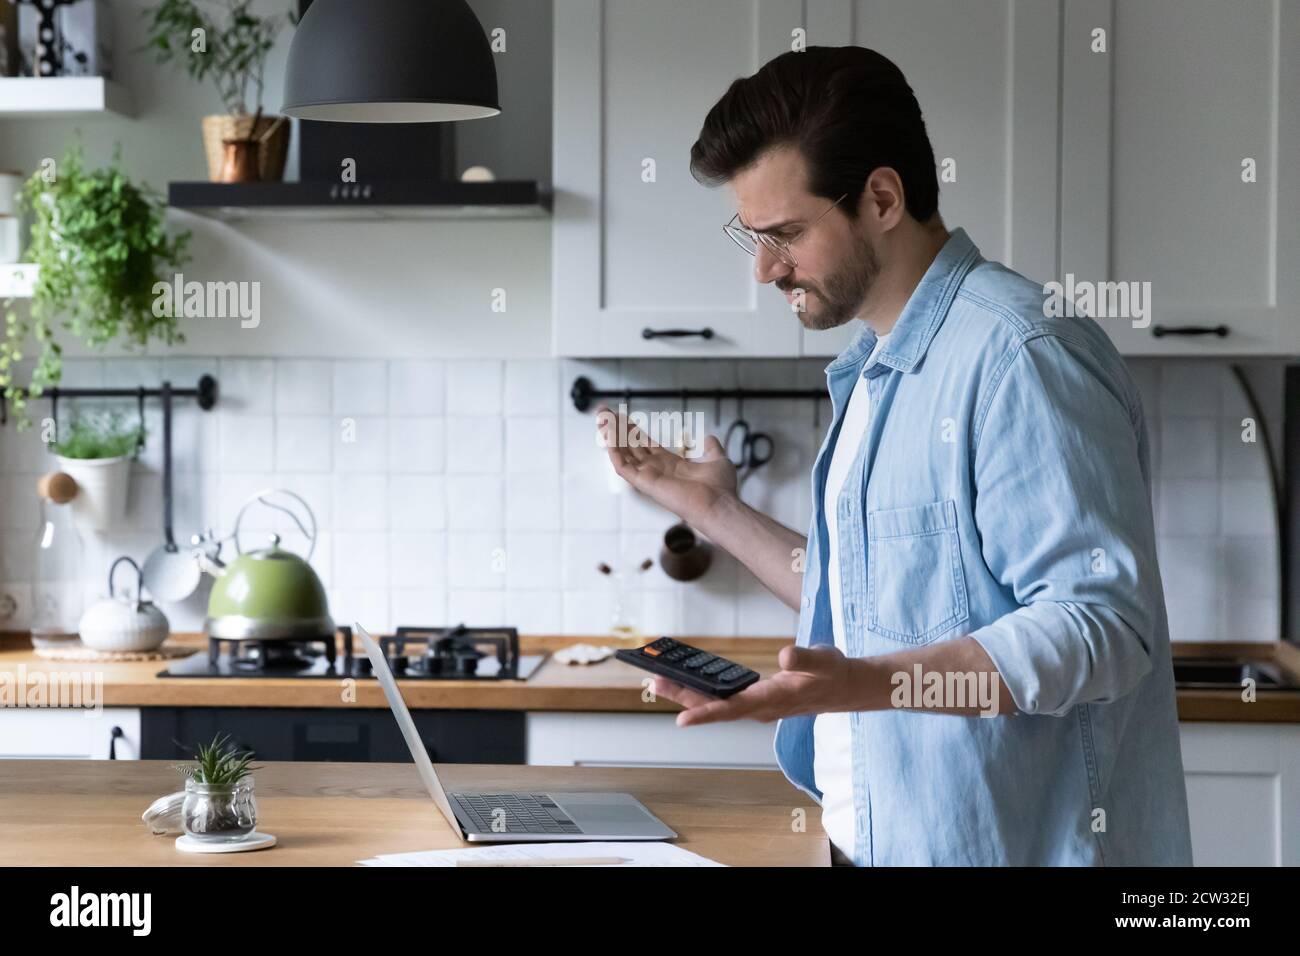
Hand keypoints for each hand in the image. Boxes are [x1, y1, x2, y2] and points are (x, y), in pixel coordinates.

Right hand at [596, 404, 736, 525]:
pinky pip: (623, 466)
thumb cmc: (720, 488)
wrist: (719, 503)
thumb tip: (710, 438)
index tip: (623, 417)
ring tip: (601, 417)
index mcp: (670, 464)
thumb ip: (711, 449)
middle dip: (617, 428)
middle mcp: (656, 469)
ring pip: (623, 453)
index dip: (633, 430)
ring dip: (611, 435)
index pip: (645, 444)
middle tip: (604, 411)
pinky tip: (608, 435)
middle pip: (630, 445)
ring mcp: (649, 476)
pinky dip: (614, 451)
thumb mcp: (718, 460)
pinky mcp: (644, 483)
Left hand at [653, 645, 867, 726]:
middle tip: (654, 681)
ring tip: (660, 679)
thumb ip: (805, 659)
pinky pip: (723, 697)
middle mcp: (760, 707)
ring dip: (688, 693)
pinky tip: (688, 678)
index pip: (734, 709)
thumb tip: (785, 656)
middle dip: (683, 696)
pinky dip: (703, 689)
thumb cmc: (832, 673)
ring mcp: (756, 705)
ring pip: (716, 702)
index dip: (706, 714)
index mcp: (773, 700)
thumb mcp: (824, 661)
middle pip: (715, 706)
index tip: (680, 719)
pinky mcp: (755, 699)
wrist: (844, 687)